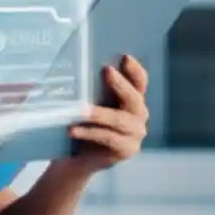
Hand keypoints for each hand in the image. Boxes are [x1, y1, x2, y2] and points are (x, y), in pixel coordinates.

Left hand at [65, 55, 149, 172]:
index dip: (135, 70)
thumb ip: (93, 88)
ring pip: (119, 120)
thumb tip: (77, 65)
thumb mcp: (91, 102)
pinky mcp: (127, 149)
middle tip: (107, 71)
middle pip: (134, 98)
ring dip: (99, 113)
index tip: (125, 57)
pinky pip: (108, 138)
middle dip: (120, 84)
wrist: (80, 157)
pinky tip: (73, 129)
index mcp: (133, 99)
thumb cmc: (87, 123)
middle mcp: (139, 114)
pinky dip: (90, 132)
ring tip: (81, 110)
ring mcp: (136, 134)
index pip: (140, 81)